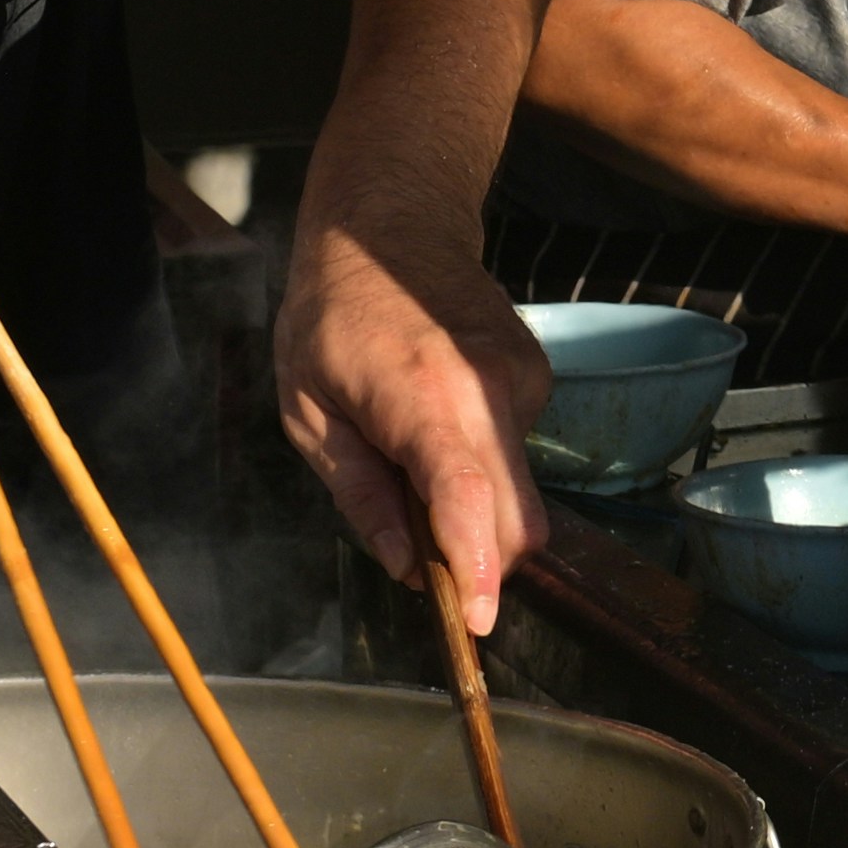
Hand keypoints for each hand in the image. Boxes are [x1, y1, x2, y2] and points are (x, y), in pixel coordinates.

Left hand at [274, 220, 549, 632]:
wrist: (393, 225)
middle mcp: (492, 390)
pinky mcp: (538, 377)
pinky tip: (436, 425)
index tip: (477, 623)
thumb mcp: (309, 412)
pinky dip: (482, 467)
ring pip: (519, 490)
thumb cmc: (332, 317)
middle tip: (423, 557)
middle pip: (516, 515)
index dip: (478, 569)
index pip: (468, 498)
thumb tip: (409, 567)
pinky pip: (516, 455)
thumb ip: (361, 494)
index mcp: (423, 398)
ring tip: (410, 457)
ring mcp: (525, 381)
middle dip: (481, 559)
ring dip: (475, 507)